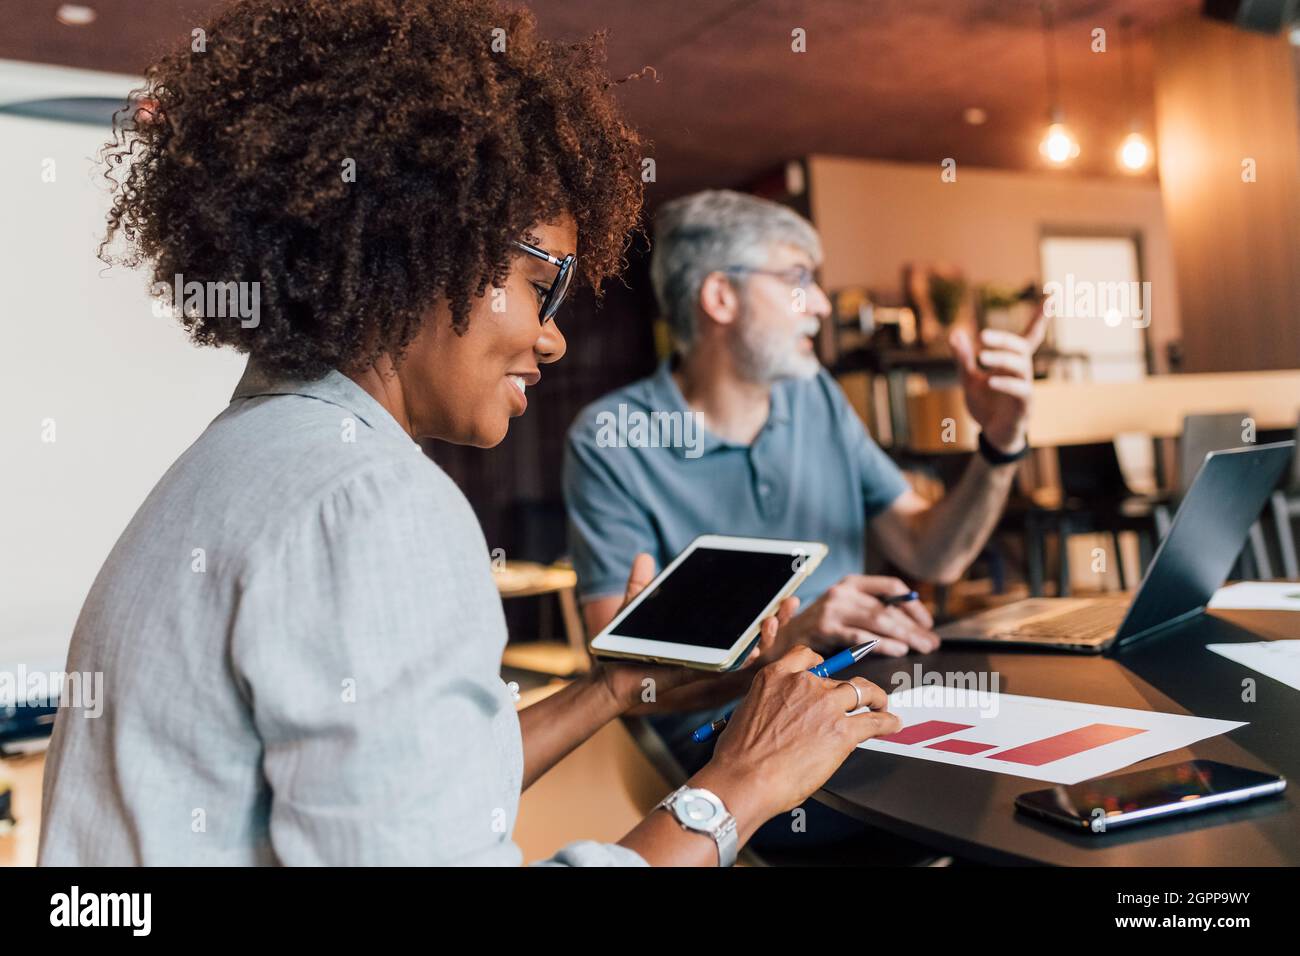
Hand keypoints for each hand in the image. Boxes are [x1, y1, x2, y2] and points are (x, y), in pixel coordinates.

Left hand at [593, 553, 800, 709]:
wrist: (611, 672)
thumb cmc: (628, 643)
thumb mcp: (638, 605)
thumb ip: (643, 582)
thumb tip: (644, 556)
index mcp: (707, 628)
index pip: (744, 615)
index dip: (767, 603)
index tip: (785, 585)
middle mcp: (714, 645)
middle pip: (756, 633)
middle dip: (779, 618)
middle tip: (791, 600)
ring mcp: (710, 659)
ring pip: (749, 651)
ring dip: (767, 637)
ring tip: (773, 618)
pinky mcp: (700, 672)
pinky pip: (728, 667)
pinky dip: (744, 658)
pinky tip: (755, 647)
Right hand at [700, 646, 900, 817]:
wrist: (744, 778)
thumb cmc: (739, 756)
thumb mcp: (748, 712)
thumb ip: (771, 705)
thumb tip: (783, 717)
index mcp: (775, 676)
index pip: (807, 657)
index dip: (821, 665)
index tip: (827, 672)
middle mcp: (803, 684)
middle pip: (838, 678)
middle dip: (847, 691)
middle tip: (857, 700)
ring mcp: (825, 705)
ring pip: (862, 692)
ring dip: (876, 699)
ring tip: (883, 706)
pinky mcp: (842, 730)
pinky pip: (874, 720)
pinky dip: (887, 722)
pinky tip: (892, 724)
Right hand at [771, 574, 937, 657]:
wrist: (784, 639)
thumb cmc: (822, 628)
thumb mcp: (847, 611)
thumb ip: (873, 612)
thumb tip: (914, 625)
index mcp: (851, 583)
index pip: (892, 587)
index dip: (913, 605)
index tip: (928, 622)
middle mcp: (842, 592)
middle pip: (888, 608)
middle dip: (914, 627)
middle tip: (932, 642)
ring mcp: (833, 609)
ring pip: (879, 621)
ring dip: (905, 636)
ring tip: (921, 647)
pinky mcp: (826, 629)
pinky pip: (861, 637)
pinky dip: (883, 644)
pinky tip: (898, 650)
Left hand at [949, 305, 1047, 454]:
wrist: (992, 436)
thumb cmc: (986, 405)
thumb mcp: (968, 379)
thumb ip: (963, 358)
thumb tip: (955, 332)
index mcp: (1012, 362)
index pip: (1030, 336)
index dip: (1040, 317)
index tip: (1051, 296)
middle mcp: (1022, 371)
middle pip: (1021, 348)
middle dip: (1004, 339)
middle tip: (982, 335)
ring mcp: (1025, 388)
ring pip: (1021, 366)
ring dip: (1002, 359)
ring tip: (982, 356)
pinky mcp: (1024, 406)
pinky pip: (1021, 391)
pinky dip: (1006, 384)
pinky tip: (990, 380)